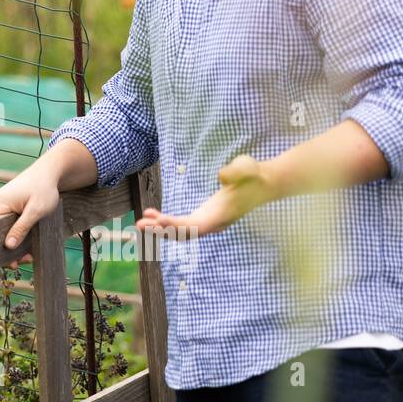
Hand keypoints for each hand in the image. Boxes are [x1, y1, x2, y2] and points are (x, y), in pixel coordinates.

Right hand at [0, 164, 61, 269]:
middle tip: (26, 261)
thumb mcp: (36, 210)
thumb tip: (8, 246)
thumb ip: (22, 227)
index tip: (12, 263)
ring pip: (1, 232)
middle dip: (9, 251)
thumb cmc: (43, 189)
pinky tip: (27, 246)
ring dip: (14, 245)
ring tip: (30, 255)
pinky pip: (6, 227)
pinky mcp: (4, 209)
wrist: (47, 174)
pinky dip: (16, 236)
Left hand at [135, 154, 277, 236]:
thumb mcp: (247, 168)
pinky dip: (165, 222)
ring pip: (181, 232)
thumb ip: (237, 171)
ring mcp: (209, 222)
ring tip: (139, 223)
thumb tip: (222, 175)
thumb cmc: (254, 174)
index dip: (177, 225)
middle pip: (184, 233)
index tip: (159, 221)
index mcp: (222, 215)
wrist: (263, 183)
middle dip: (161, 231)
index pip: (197, 225)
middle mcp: (214, 223)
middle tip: (139, 226)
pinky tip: (149, 213)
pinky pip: (182, 224)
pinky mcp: (204, 216)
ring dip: (159, 229)